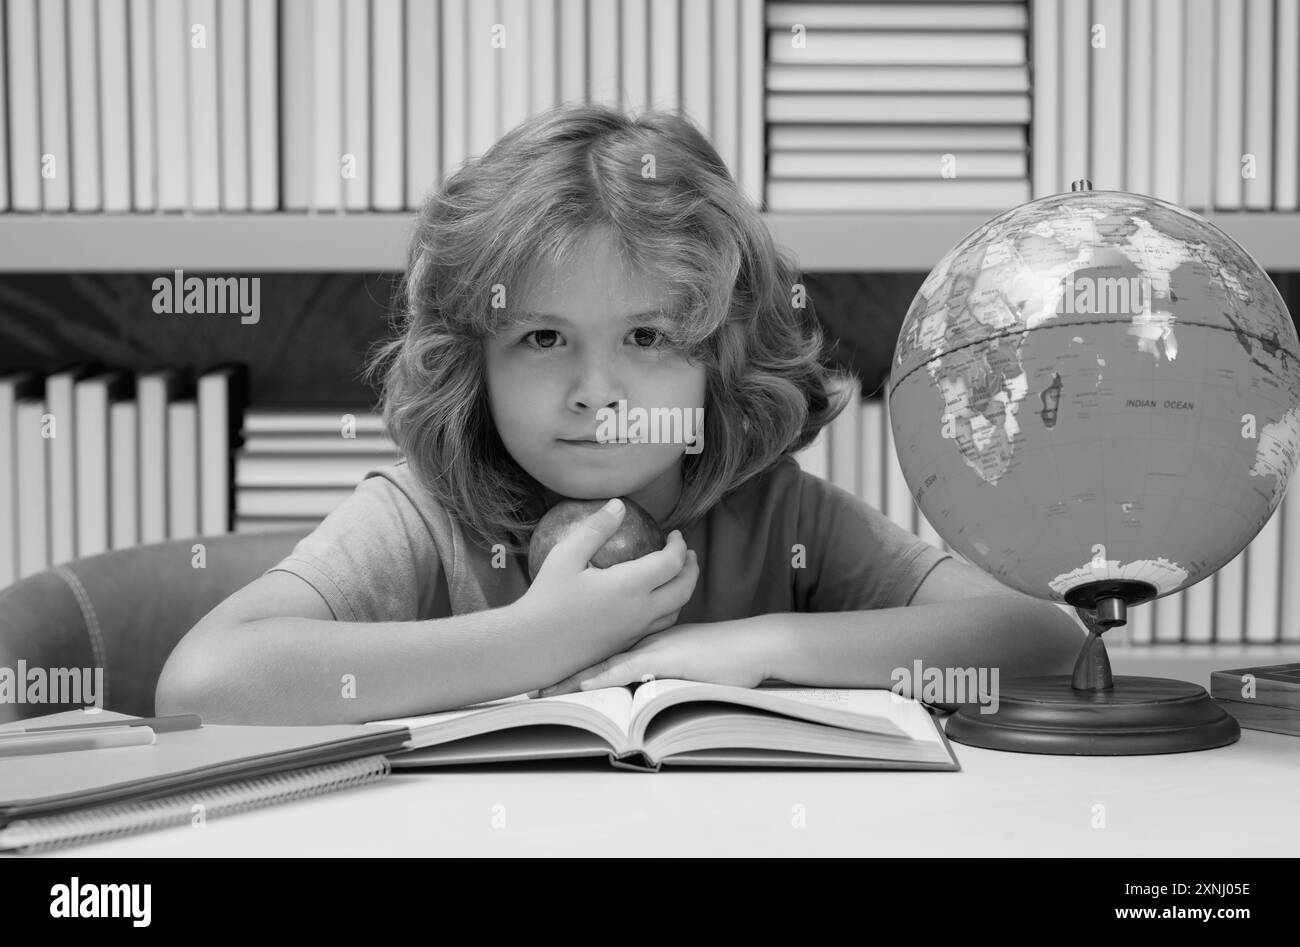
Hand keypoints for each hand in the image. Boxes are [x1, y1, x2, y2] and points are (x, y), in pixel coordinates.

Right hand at [516, 498, 698, 663]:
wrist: (532, 648)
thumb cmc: (546, 599)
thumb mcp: (566, 555)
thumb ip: (595, 528)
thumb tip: (619, 505)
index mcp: (629, 587)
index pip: (671, 563)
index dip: (678, 546)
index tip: (674, 534)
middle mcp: (640, 612)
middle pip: (684, 589)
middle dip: (691, 568)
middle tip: (686, 553)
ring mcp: (635, 633)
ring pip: (675, 612)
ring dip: (682, 590)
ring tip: (676, 575)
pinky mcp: (626, 646)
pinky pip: (659, 627)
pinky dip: (667, 609)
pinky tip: (653, 601)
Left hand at [530, 620, 774, 696]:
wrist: (750, 646)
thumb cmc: (720, 653)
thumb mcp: (681, 655)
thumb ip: (657, 660)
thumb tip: (639, 673)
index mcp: (640, 638)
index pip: (597, 647)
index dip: (568, 658)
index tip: (540, 669)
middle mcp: (639, 643)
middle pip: (590, 655)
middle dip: (557, 669)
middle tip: (526, 685)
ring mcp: (650, 651)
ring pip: (602, 664)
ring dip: (571, 678)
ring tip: (540, 692)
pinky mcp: (665, 661)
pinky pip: (628, 670)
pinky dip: (605, 677)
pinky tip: (584, 683)